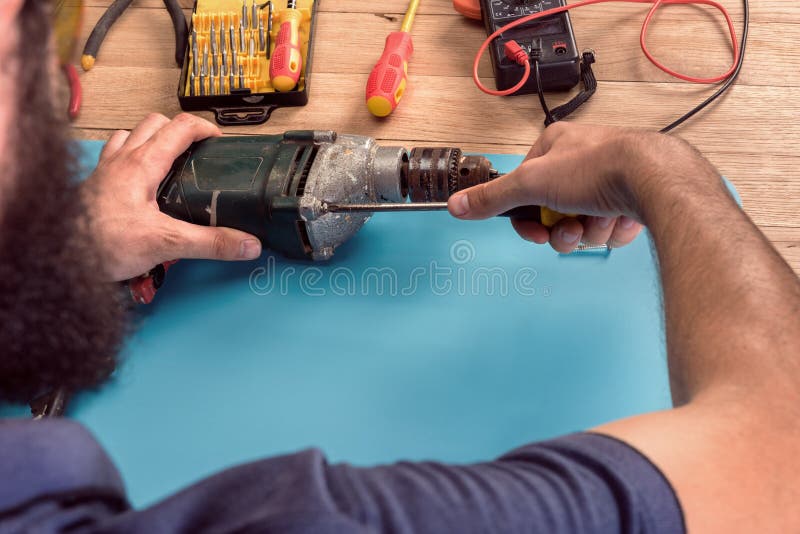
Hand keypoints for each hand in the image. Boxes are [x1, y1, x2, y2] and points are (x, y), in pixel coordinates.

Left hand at [82, 113, 261, 281]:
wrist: (59, 256)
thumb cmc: (99, 243)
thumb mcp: (166, 243)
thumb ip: (210, 243)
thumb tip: (246, 244)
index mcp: (142, 164)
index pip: (180, 127)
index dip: (206, 128)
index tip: (221, 141)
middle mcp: (121, 160)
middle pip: (154, 123)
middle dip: (180, 130)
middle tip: (197, 150)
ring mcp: (105, 171)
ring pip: (130, 136)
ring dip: (151, 139)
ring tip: (167, 158)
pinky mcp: (94, 186)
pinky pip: (113, 157)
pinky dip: (128, 157)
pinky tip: (137, 179)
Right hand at [447, 123, 679, 252]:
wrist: (655, 180)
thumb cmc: (599, 168)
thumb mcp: (532, 183)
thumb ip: (493, 197)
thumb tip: (458, 205)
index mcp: (554, 146)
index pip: (525, 189)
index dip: (527, 219)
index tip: (535, 232)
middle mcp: (582, 159)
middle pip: (554, 211)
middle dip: (563, 228)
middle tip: (572, 228)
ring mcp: (608, 179)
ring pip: (583, 223)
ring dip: (589, 231)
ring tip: (601, 219)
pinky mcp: (632, 198)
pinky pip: (610, 227)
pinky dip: (613, 230)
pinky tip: (621, 218)